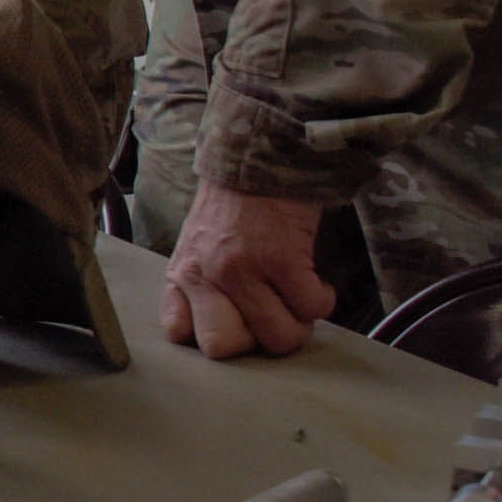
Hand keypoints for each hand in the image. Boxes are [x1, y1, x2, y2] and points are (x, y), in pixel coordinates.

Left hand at [160, 185, 338, 359]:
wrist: (262, 155)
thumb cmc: (234, 204)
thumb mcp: (198, 245)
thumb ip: (201, 283)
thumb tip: (235, 326)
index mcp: (182, 273)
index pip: (179, 332)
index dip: (215, 333)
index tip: (237, 320)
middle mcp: (204, 275)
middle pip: (224, 346)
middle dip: (256, 340)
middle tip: (273, 316)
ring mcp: (241, 269)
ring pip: (276, 336)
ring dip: (298, 325)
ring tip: (300, 301)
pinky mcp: (282, 259)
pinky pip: (311, 308)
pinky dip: (322, 301)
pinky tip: (317, 284)